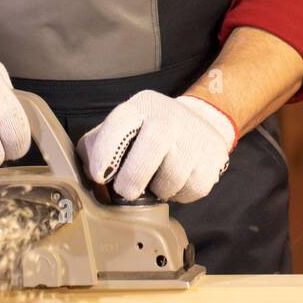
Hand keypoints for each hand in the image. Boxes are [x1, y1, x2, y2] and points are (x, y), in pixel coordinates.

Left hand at [76, 89, 237, 202]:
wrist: (197, 123)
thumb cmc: (146, 134)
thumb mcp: (119, 131)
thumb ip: (96, 150)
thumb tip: (87, 178)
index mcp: (140, 107)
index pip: (121, 122)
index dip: (107, 150)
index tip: (100, 176)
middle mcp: (169, 116)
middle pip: (153, 146)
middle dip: (134, 177)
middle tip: (127, 191)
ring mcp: (194, 135)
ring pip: (173, 176)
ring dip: (160, 190)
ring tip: (156, 181)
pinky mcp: (214, 156)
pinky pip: (193, 189)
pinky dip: (181, 195)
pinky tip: (177, 182)